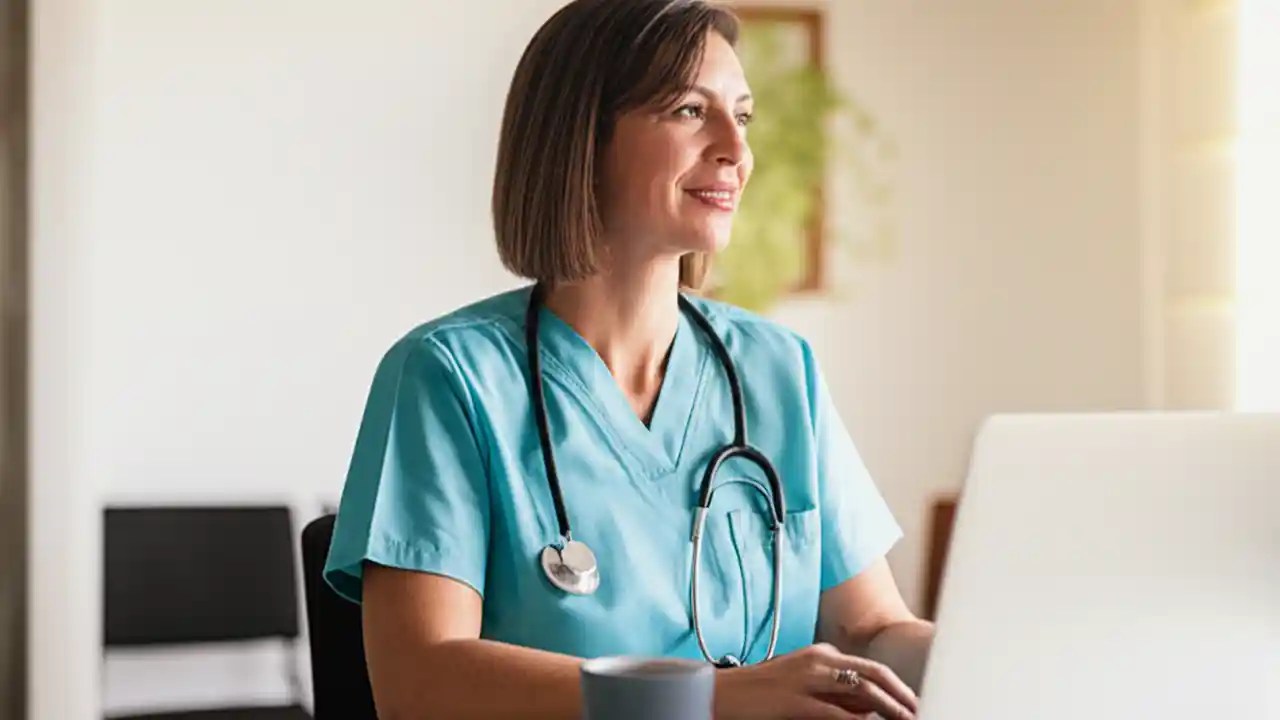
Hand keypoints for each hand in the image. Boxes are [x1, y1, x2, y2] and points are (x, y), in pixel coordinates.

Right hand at [713, 643, 917, 719]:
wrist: (720, 693)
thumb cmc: (761, 692)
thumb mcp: (802, 683)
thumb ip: (835, 692)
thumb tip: (868, 708)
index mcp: (822, 654)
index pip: (871, 667)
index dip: (898, 686)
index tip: (915, 702)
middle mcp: (819, 661)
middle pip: (874, 674)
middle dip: (902, 695)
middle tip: (921, 711)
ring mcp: (807, 680)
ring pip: (862, 691)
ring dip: (890, 709)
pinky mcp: (796, 701)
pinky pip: (836, 713)